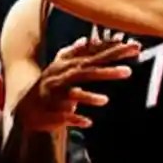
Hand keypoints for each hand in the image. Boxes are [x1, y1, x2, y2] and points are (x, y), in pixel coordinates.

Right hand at [15, 32, 140, 130]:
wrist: (27, 108)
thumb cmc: (48, 85)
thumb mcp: (58, 66)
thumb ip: (73, 52)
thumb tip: (85, 39)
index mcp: (68, 66)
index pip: (94, 55)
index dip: (113, 50)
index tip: (134, 47)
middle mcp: (63, 78)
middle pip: (87, 72)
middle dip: (106, 71)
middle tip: (128, 71)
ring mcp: (58, 96)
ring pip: (74, 95)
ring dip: (88, 97)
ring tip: (105, 100)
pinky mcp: (55, 113)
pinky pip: (66, 116)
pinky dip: (76, 119)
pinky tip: (88, 123)